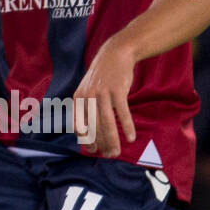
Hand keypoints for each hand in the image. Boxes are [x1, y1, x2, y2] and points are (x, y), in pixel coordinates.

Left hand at [73, 37, 135, 157]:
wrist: (115, 54)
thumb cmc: (102, 78)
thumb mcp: (88, 90)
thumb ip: (87, 109)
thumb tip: (89, 134)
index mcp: (78, 99)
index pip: (79, 126)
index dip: (86, 140)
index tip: (94, 151)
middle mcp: (88, 97)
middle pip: (94, 127)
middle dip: (101, 144)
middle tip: (110, 155)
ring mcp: (102, 93)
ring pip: (107, 123)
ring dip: (113, 140)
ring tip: (117, 152)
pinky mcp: (117, 90)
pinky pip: (122, 113)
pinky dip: (127, 127)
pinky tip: (131, 138)